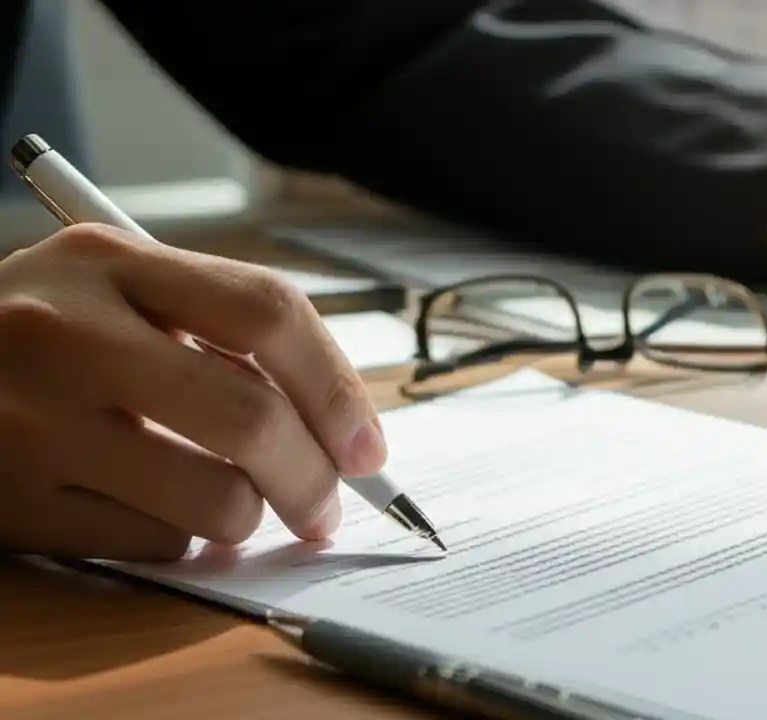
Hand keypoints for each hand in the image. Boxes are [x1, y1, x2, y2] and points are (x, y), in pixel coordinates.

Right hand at [0, 225, 384, 559]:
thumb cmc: (32, 339)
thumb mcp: (107, 293)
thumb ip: (213, 330)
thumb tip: (338, 423)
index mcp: (108, 262)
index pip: (267, 312)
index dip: (338, 386)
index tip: (368, 444)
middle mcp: (67, 332)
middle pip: (251, 416)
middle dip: (314, 478)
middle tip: (328, 506)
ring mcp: (32, 421)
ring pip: (213, 498)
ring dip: (247, 516)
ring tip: (234, 505)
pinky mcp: (10, 501)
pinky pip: (154, 542)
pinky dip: (183, 542)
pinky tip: (157, 513)